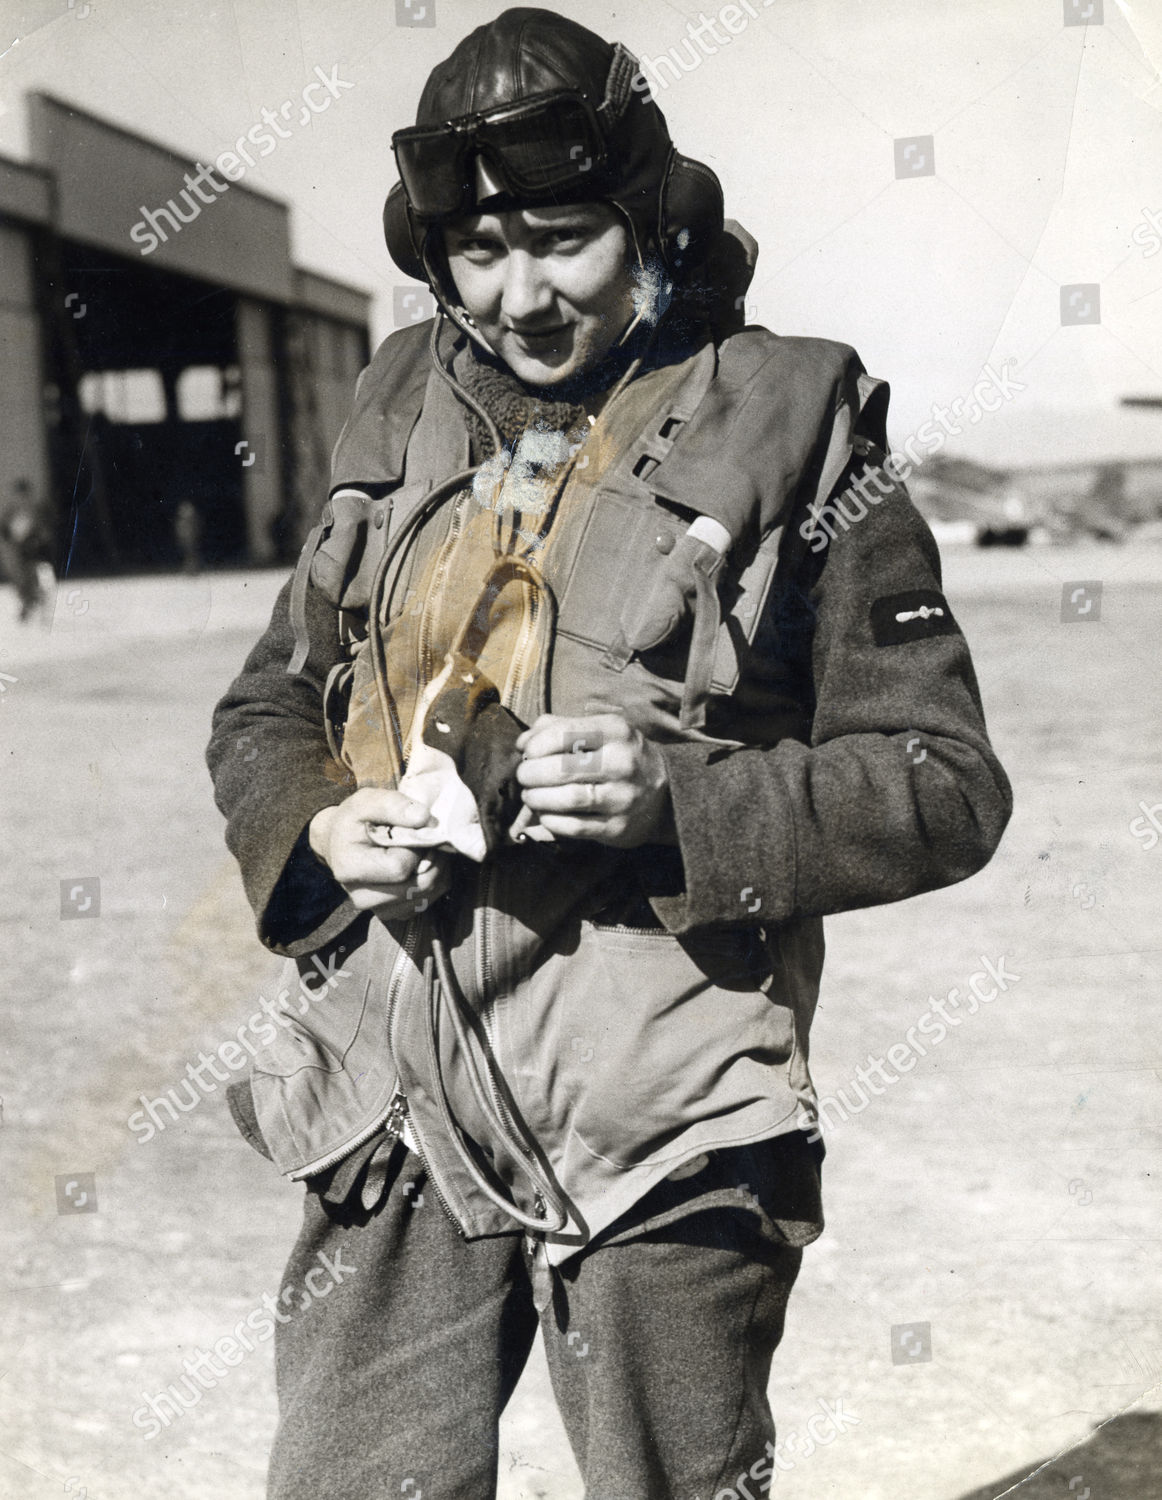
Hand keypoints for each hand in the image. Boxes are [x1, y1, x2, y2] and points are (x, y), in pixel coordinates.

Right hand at [309, 788, 451, 916]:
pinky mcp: (395, 914)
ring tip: (424, 848)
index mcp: (350, 868)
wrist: (342, 843)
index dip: (414, 846)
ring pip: (429, 894)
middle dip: (431, 858)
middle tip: (425, 838)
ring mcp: (380, 909)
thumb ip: (392, 804)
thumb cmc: (354, 821)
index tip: (412, 830)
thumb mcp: (366, 802)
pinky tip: (423, 862)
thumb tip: (423, 818)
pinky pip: (430, 900)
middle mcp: (362, 897)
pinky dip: (435, 880)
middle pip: (417, 886)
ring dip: (437, 868)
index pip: (399, 867)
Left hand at [514, 713, 673, 848]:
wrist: (665, 792)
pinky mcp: (618, 827)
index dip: (535, 745)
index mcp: (616, 731)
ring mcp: (623, 797)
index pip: (564, 734)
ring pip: (567, 799)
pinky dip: (550, 820)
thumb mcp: (599, 731)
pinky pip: (574, 826)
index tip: (526, 752)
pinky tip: (545, 814)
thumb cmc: (618, 756)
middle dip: (531, 774)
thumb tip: (523, 742)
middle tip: (524, 777)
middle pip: (562, 768)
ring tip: (530, 796)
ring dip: (537, 798)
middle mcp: (623, 763)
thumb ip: (559, 727)